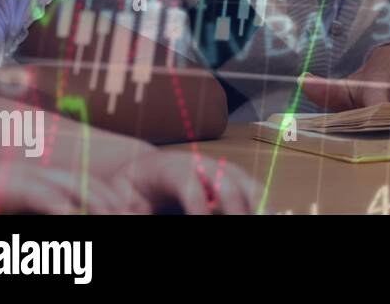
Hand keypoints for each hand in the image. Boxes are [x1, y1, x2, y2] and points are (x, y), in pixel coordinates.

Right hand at [0, 161, 147, 214]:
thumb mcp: (20, 202)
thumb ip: (45, 206)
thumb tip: (66, 214)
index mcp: (49, 179)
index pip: (90, 186)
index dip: (111, 197)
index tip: (128, 210)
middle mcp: (45, 175)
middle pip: (90, 185)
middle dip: (112, 201)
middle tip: (131, 214)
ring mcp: (31, 179)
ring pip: (73, 189)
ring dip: (96, 204)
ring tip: (114, 215)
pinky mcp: (14, 188)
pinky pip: (43, 198)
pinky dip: (59, 207)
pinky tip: (72, 217)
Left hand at [117, 150, 260, 214]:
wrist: (143, 167)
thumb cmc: (131, 185)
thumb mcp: (121, 197)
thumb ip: (130, 210)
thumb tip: (138, 216)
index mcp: (172, 167)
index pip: (190, 186)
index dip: (198, 208)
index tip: (201, 222)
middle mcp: (202, 164)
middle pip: (228, 182)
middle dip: (236, 209)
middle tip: (242, 225)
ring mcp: (221, 169)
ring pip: (247, 184)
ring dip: (260, 206)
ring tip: (268, 220)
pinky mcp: (232, 178)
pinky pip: (254, 190)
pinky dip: (263, 205)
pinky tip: (268, 216)